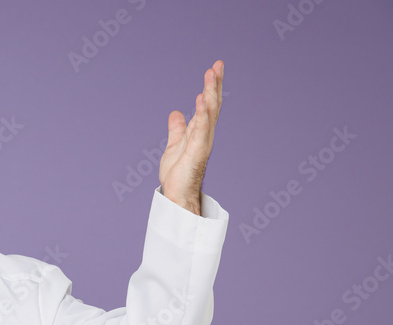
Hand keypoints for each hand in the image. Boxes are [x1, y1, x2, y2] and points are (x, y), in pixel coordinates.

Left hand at [158, 60, 223, 215]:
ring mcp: (202, 141)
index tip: (214, 68)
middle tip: (217, 64)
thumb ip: (177, 129)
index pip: (208, 104)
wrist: (176, 193)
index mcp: (200, 131)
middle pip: (213, 104)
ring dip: (210, 93)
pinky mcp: (197, 150)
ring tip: (211, 75)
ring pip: (209, 113)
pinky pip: (200, 128)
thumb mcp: (174, 144)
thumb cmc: (178, 173)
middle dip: (215, 84)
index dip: (211, 87)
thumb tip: (176, 113)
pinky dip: (202, 113)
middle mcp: (205, 134)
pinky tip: (202, 100)